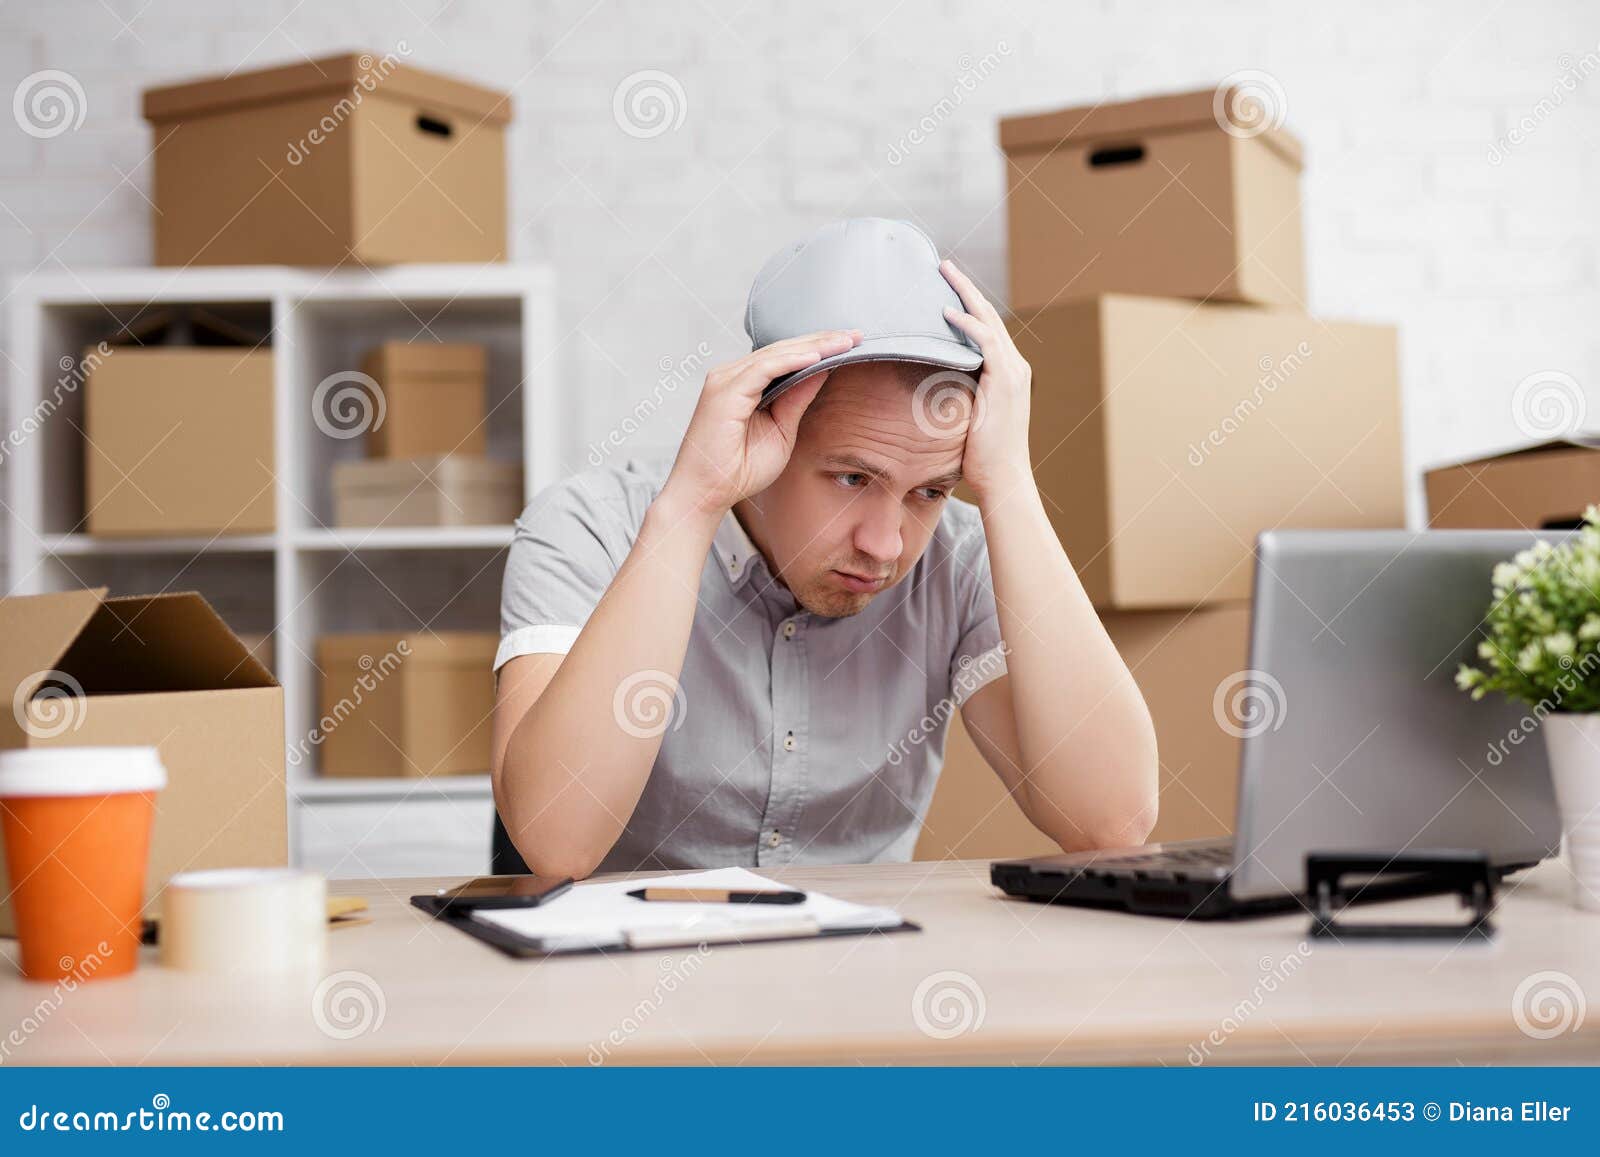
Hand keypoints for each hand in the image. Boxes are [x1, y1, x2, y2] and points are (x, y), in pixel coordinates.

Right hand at [662, 330, 861, 517]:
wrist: (707, 493)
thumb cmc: (739, 469)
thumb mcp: (782, 430)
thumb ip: (797, 400)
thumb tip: (822, 371)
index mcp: (744, 383)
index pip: (786, 357)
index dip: (819, 348)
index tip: (852, 344)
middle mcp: (732, 375)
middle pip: (783, 349)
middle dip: (822, 340)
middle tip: (857, 334)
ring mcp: (725, 380)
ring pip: (776, 354)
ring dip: (813, 346)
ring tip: (844, 342)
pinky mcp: (723, 391)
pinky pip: (764, 368)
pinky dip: (792, 361)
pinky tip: (817, 356)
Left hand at [939, 259, 1033, 503]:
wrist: (1004, 480)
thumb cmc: (982, 459)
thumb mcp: (967, 418)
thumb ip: (956, 397)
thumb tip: (928, 388)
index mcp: (1008, 374)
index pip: (988, 329)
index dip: (969, 306)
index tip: (947, 288)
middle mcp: (1014, 367)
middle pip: (989, 316)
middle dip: (966, 288)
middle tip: (944, 265)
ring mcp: (1012, 372)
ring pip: (988, 320)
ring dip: (964, 294)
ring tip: (944, 272)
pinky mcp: (1005, 381)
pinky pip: (985, 342)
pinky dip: (966, 324)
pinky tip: (946, 312)